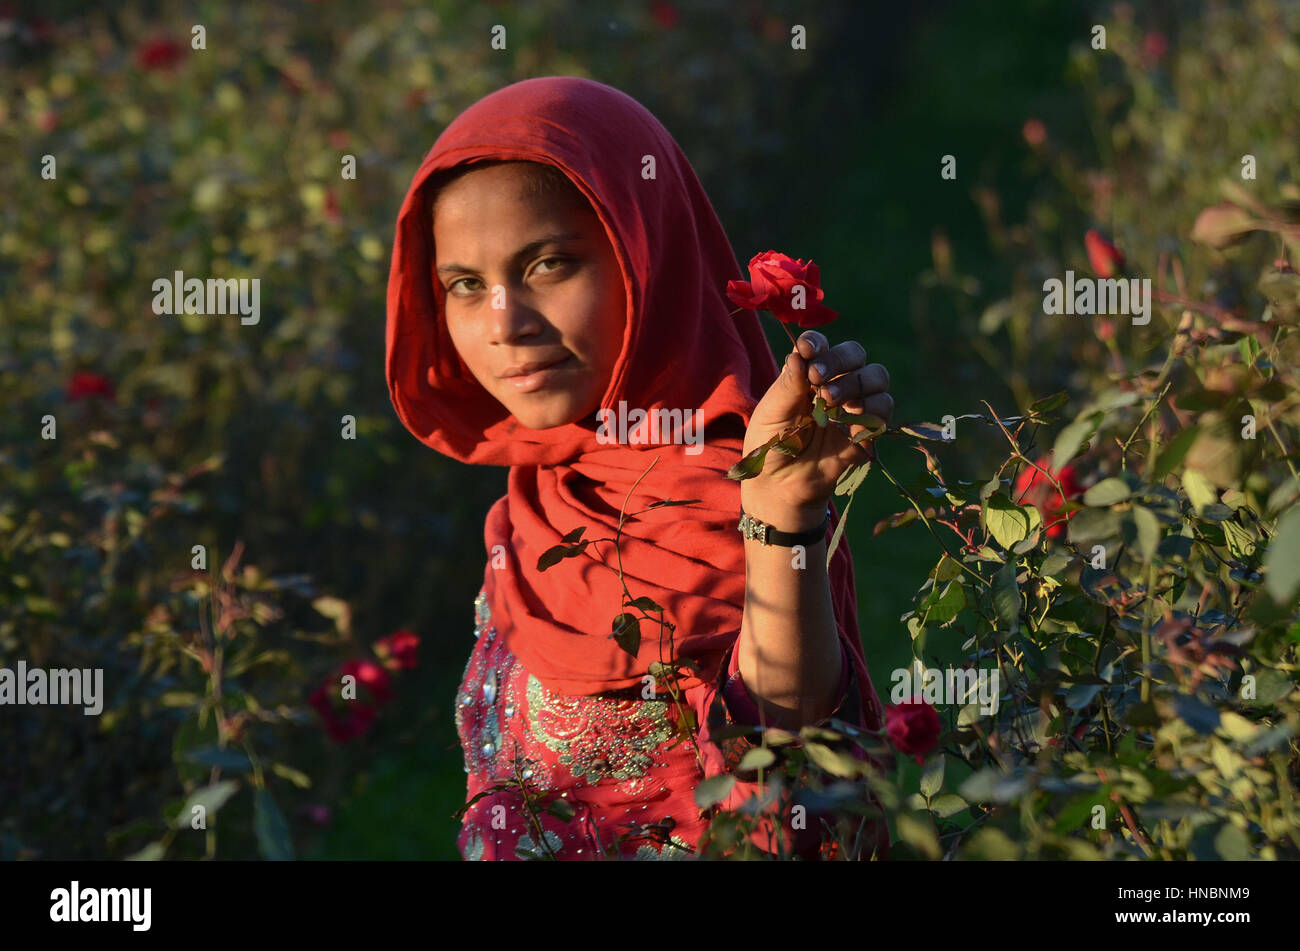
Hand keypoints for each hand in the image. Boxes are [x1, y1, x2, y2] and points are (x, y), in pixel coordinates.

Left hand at [740, 331, 893, 524]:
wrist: (780, 487)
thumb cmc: (770, 446)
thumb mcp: (771, 414)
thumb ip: (788, 385)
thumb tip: (799, 354)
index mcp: (808, 374)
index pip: (821, 346)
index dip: (818, 343)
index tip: (807, 349)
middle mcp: (834, 384)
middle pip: (855, 354)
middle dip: (840, 360)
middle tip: (817, 378)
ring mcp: (853, 406)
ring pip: (876, 376)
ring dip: (856, 383)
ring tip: (830, 401)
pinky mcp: (867, 431)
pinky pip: (884, 409)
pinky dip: (871, 409)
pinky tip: (850, 418)